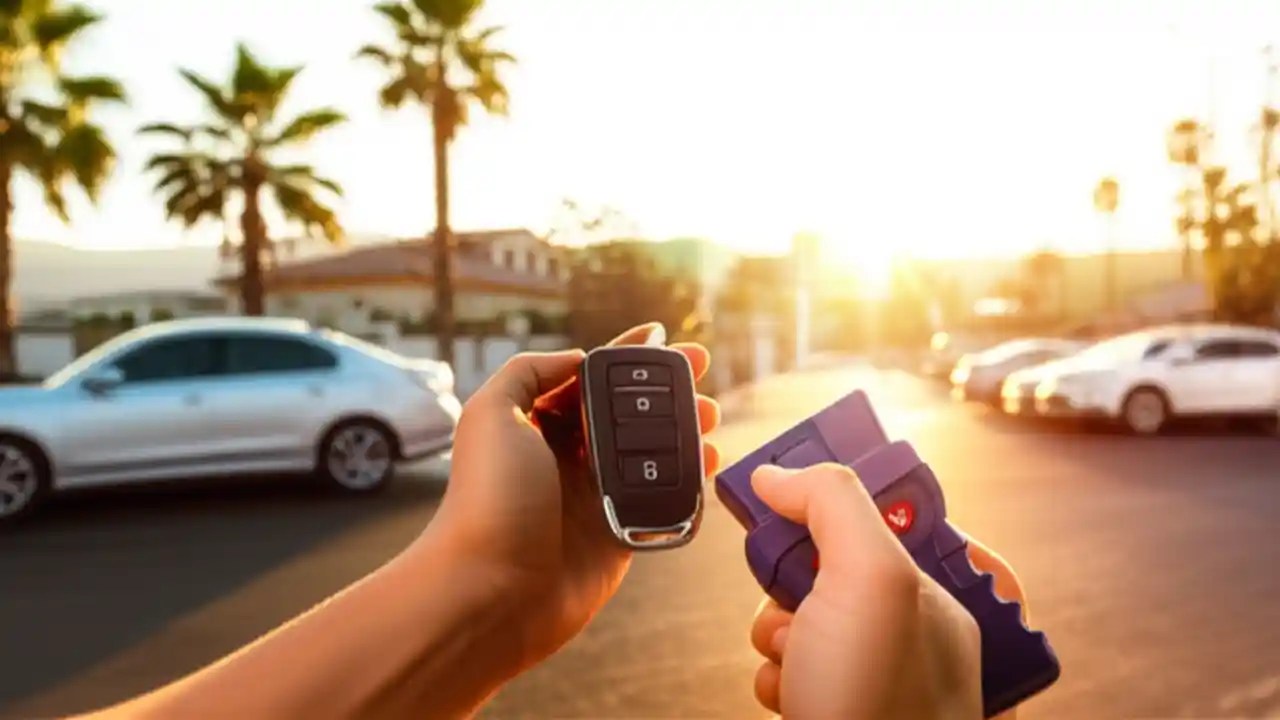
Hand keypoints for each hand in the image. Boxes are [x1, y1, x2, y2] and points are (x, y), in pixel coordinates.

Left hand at [424, 323, 721, 673]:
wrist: (494, 590)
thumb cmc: (489, 502)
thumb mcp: (491, 413)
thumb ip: (529, 372)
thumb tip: (577, 358)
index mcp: (536, 424)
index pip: (590, 378)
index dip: (627, 355)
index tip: (664, 337)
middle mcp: (568, 456)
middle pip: (629, 410)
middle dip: (666, 389)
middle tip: (700, 373)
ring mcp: (597, 495)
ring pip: (652, 451)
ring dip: (685, 428)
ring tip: (710, 415)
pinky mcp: (621, 532)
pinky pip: (663, 497)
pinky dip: (689, 477)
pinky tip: (707, 459)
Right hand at [746, 463, 1028, 719]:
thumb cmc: (880, 708)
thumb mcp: (866, 580)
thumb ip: (831, 506)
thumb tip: (780, 474)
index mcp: (938, 594)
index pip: (891, 518)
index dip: (841, 507)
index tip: (797, 502)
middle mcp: (910, 633)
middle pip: (832, 564)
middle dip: (796, 579)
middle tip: (798, 599)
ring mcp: (872, 676)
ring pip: (802, 617)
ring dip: (777, 632)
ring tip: (794, 658)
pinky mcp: (834, 708)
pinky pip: (790, 668)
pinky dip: (776, 676)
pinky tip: (787, 694)